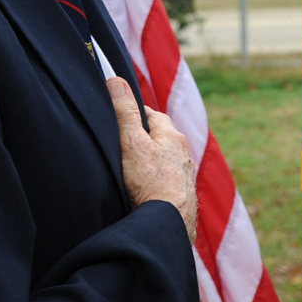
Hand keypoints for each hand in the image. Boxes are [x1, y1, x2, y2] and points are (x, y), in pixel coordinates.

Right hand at [107, 78, 196, 241]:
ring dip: (155, 157)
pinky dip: (159, 178)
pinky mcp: (183, 194)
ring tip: (136, 163)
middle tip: (128, 137)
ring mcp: (185, 174)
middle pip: (163, 137)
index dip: (137, 113)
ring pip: (168, 158)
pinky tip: (148, 186)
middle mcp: (183, 153)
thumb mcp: (131, 142)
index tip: (124, 113)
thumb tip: (116, 81)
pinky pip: (169, 179)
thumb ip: (124, 113)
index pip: (153, 116)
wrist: (170, 220)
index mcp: (172, 136)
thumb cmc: (151, 180)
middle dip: (147, 135)